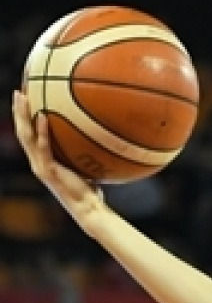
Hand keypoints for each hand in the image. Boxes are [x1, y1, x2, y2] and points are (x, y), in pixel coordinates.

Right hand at [11, 90, 107, 230]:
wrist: (89, 209)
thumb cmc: (91, 191)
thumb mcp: (86, 166)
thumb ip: (85, 152)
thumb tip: (101, 134)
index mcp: (43, 161)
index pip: (30, 136)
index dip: (25, 118)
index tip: (27, 99)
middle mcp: (37, 162)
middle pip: (22, 132)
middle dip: (18, 112)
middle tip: (18, 92)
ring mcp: (40, 167)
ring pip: (26, 137)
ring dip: (23, 116)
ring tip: (23, 97)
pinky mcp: (47, 171)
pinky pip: (43, 147)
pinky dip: (42, 131)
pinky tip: (43, 116)